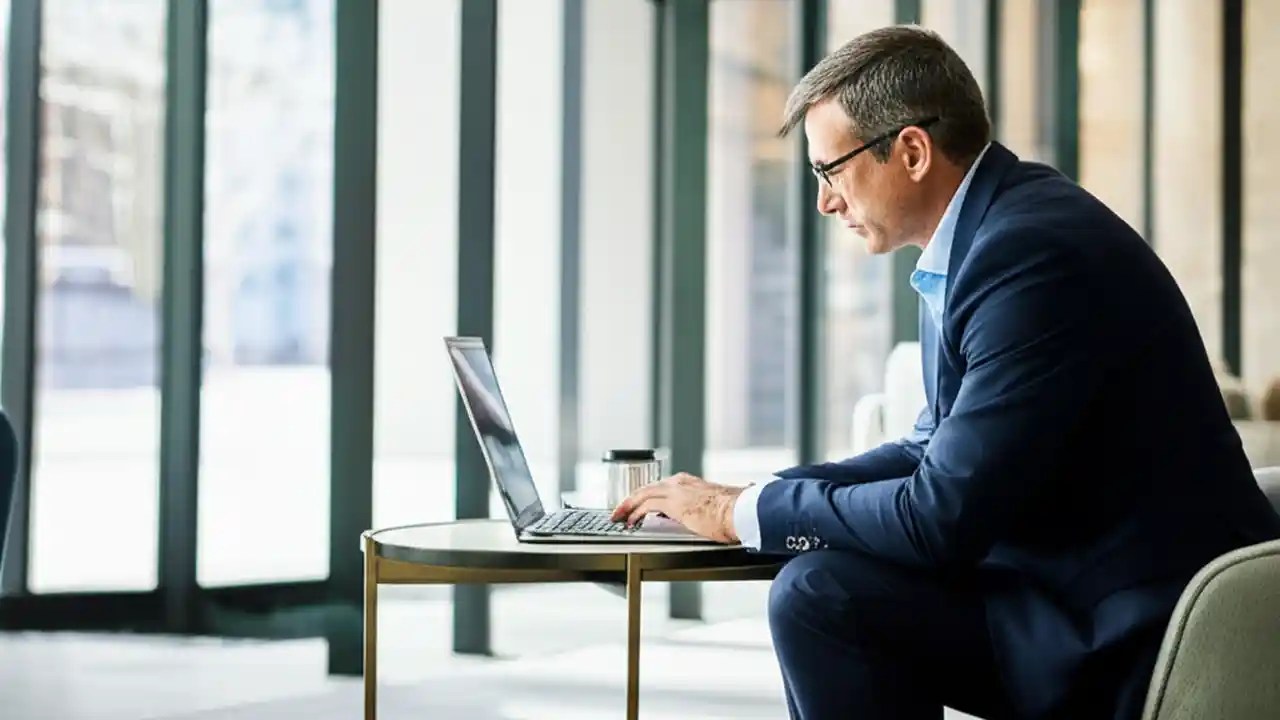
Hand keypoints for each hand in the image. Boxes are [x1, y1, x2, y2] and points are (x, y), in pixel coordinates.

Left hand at [610, 473, 742, 543]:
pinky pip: (646, 505)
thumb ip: (707, 508)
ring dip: (628, 506)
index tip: (639, 506)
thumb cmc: (735, 511)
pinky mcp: (673, 502)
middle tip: (620, 510)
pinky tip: (630, 520)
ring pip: (643, 494)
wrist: (740, 510)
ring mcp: (675, 490)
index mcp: (690, 483)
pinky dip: (634, 512)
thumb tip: (711, 516)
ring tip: (619, 516)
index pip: (661, 488)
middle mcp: (680, 482)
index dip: (647, 497)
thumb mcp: (715, 507)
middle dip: (632, 500)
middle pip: (648, 488)